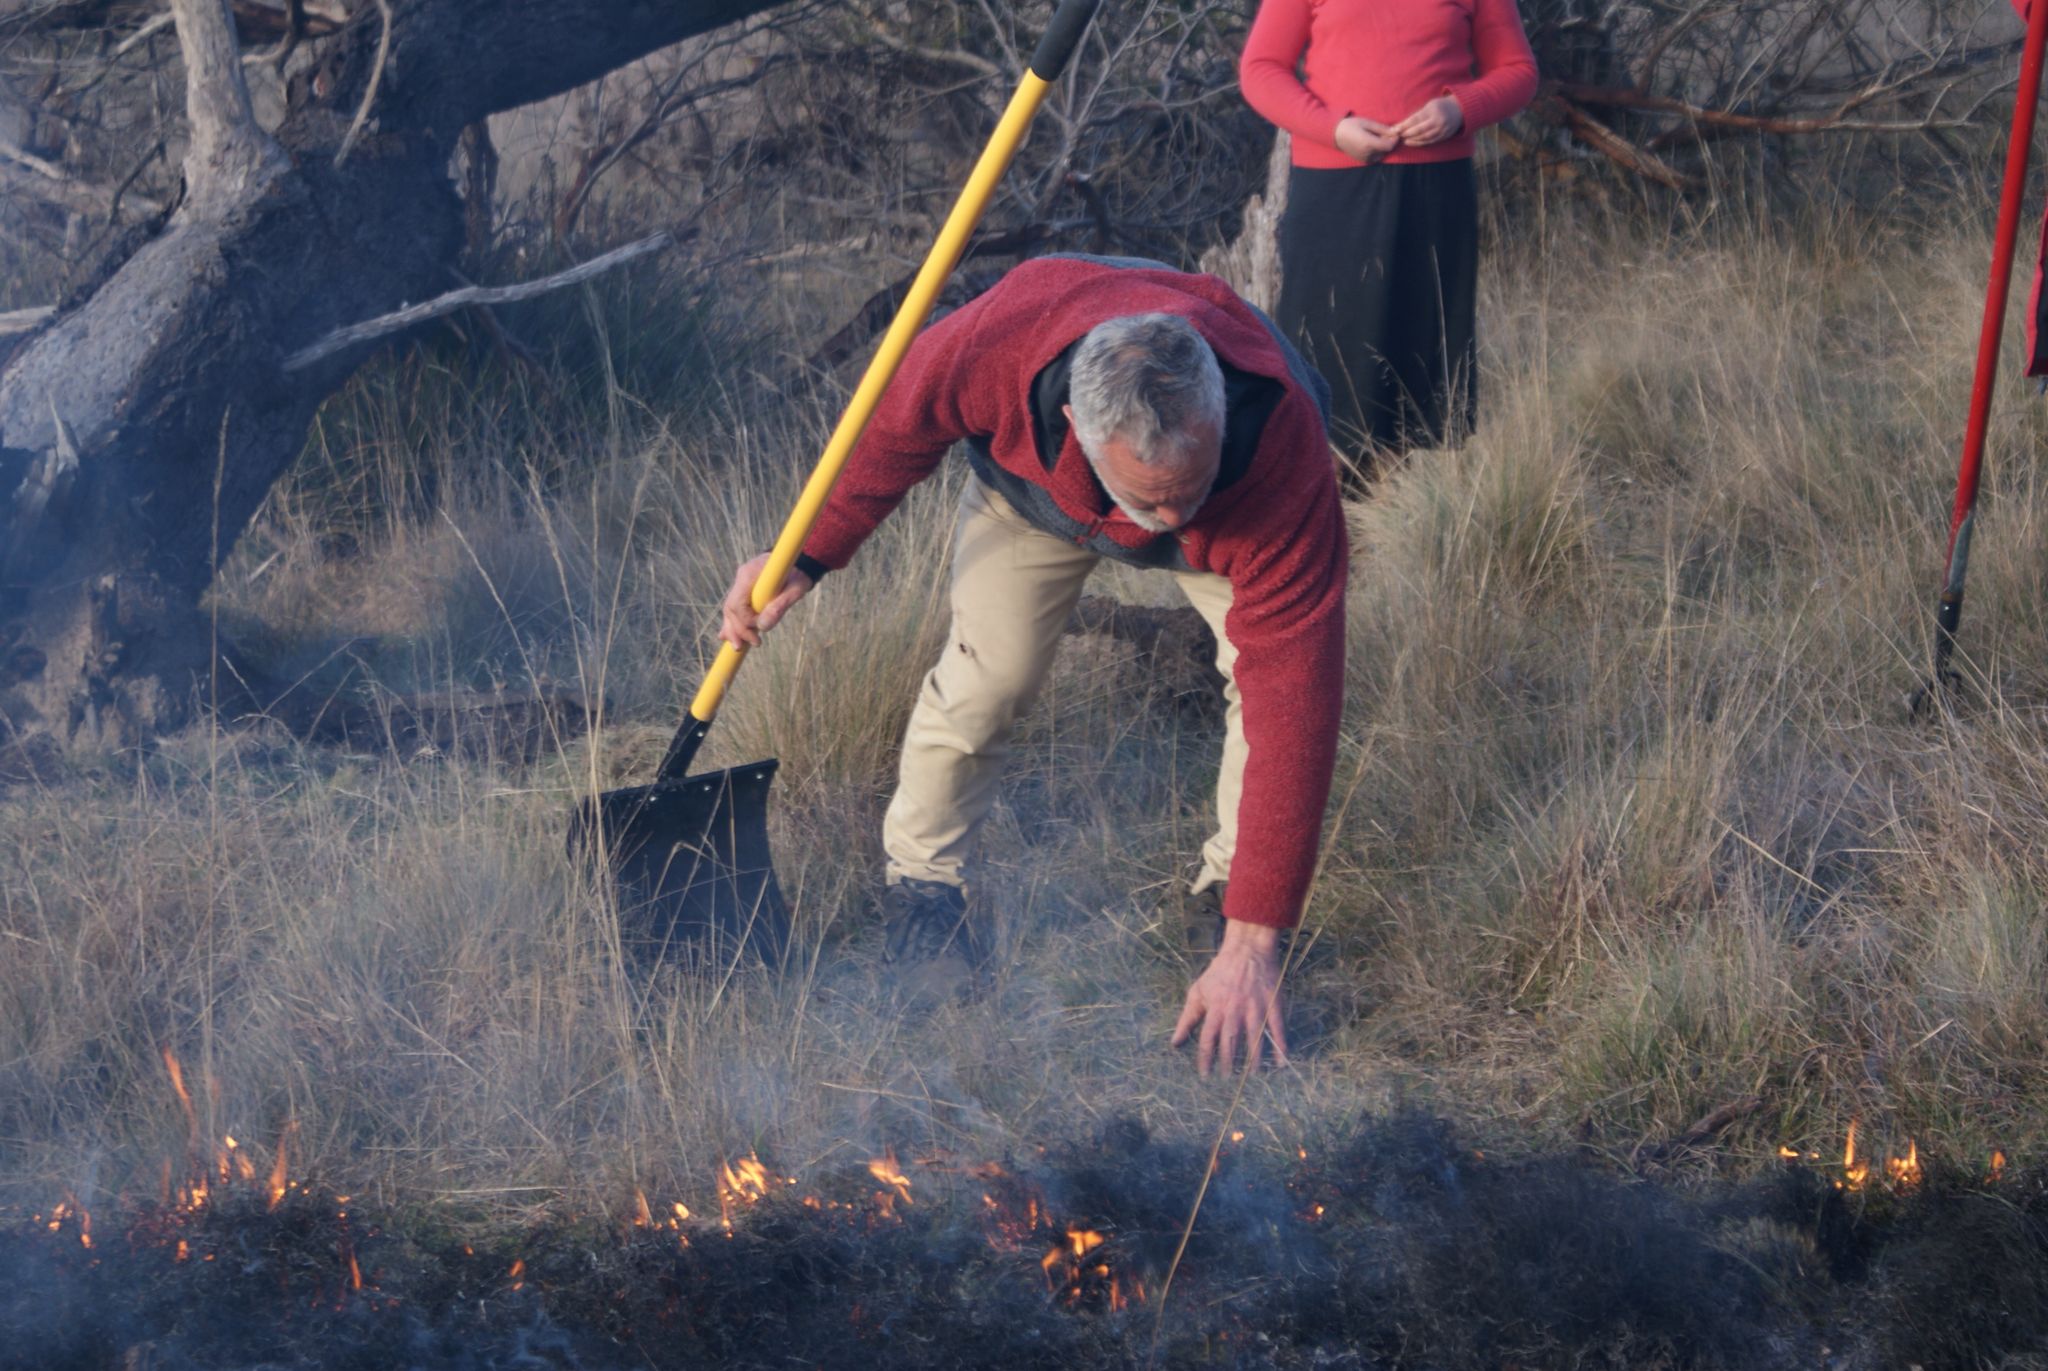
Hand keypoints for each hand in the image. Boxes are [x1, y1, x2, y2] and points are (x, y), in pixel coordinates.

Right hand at [719, 552, 813, 647]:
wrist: (800, 563)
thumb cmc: (799, 575)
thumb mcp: (795, 591)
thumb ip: (779, 607)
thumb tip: (762, 627)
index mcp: (750, 573)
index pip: (737, 603)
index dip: (745, 621)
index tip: (759, 631)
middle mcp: (741, 577)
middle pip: (731, 608)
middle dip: (738, 629)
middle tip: (748, 646)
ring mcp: (741, 583)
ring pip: (730, 609)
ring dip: (733, 629)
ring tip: (738, 647)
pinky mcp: (744, 590)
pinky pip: (734, 607)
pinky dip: (733, 622)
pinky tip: (727, 636)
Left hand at [1172, 919, 1289, 1076]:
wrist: (1246, 951)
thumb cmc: (1219, 973)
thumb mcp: (1198, 992)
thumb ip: (1187, 1019)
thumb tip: (1175, 1043)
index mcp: (1215, 1008)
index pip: (1208, 1040)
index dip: (1205, 1060)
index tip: (1205, 1075)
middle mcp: (1235, 1010)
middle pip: (1231, 1042)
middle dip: (1228, 1062)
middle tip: (1227, 1078)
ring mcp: (1256, 1007)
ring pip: (1255, 1038)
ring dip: (1253, 1059)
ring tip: (1252, 1076)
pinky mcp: (1273, 1004)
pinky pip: (1277, 1029)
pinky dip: (1280, 1046)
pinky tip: (1281, 1062)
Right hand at [1333, 115, 1400, 164]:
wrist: (1335, 134)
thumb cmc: (1351, 125)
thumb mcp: (1367, 123)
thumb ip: (1382, 128)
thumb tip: (1395, 131)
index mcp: (1369, 143)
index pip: (1389, 146)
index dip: (1394, 140)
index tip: (1394, 132)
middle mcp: (1367, 153)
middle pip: (1386, 150)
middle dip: (1388, 142)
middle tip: (1385, 133)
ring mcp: (1364, 158)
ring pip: (1381, 155)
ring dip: (1383, 147)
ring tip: (1377, 137)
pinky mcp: (1362, 160)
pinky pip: (1374, 157)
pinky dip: (1377, 151)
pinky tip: (1372, 142)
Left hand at [1392, 95, 1462, 146]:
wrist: (1460, 109)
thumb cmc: (1441, 105)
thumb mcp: (1430, 105)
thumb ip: (1419, 114)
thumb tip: (1402, 123)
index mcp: (1433, 110)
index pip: (1416, 119)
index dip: (1404, 125)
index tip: (1395, 128)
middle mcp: (1438, 120)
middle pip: (1419, 130)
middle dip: (1407, 133)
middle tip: (1397, 135)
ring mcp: (1442, 129)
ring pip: (1424, 137)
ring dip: (1412, 140)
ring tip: (1403, 140)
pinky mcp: (1444, 136)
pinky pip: (1430, 141)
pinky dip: (1420, 143)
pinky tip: (1412, 143)